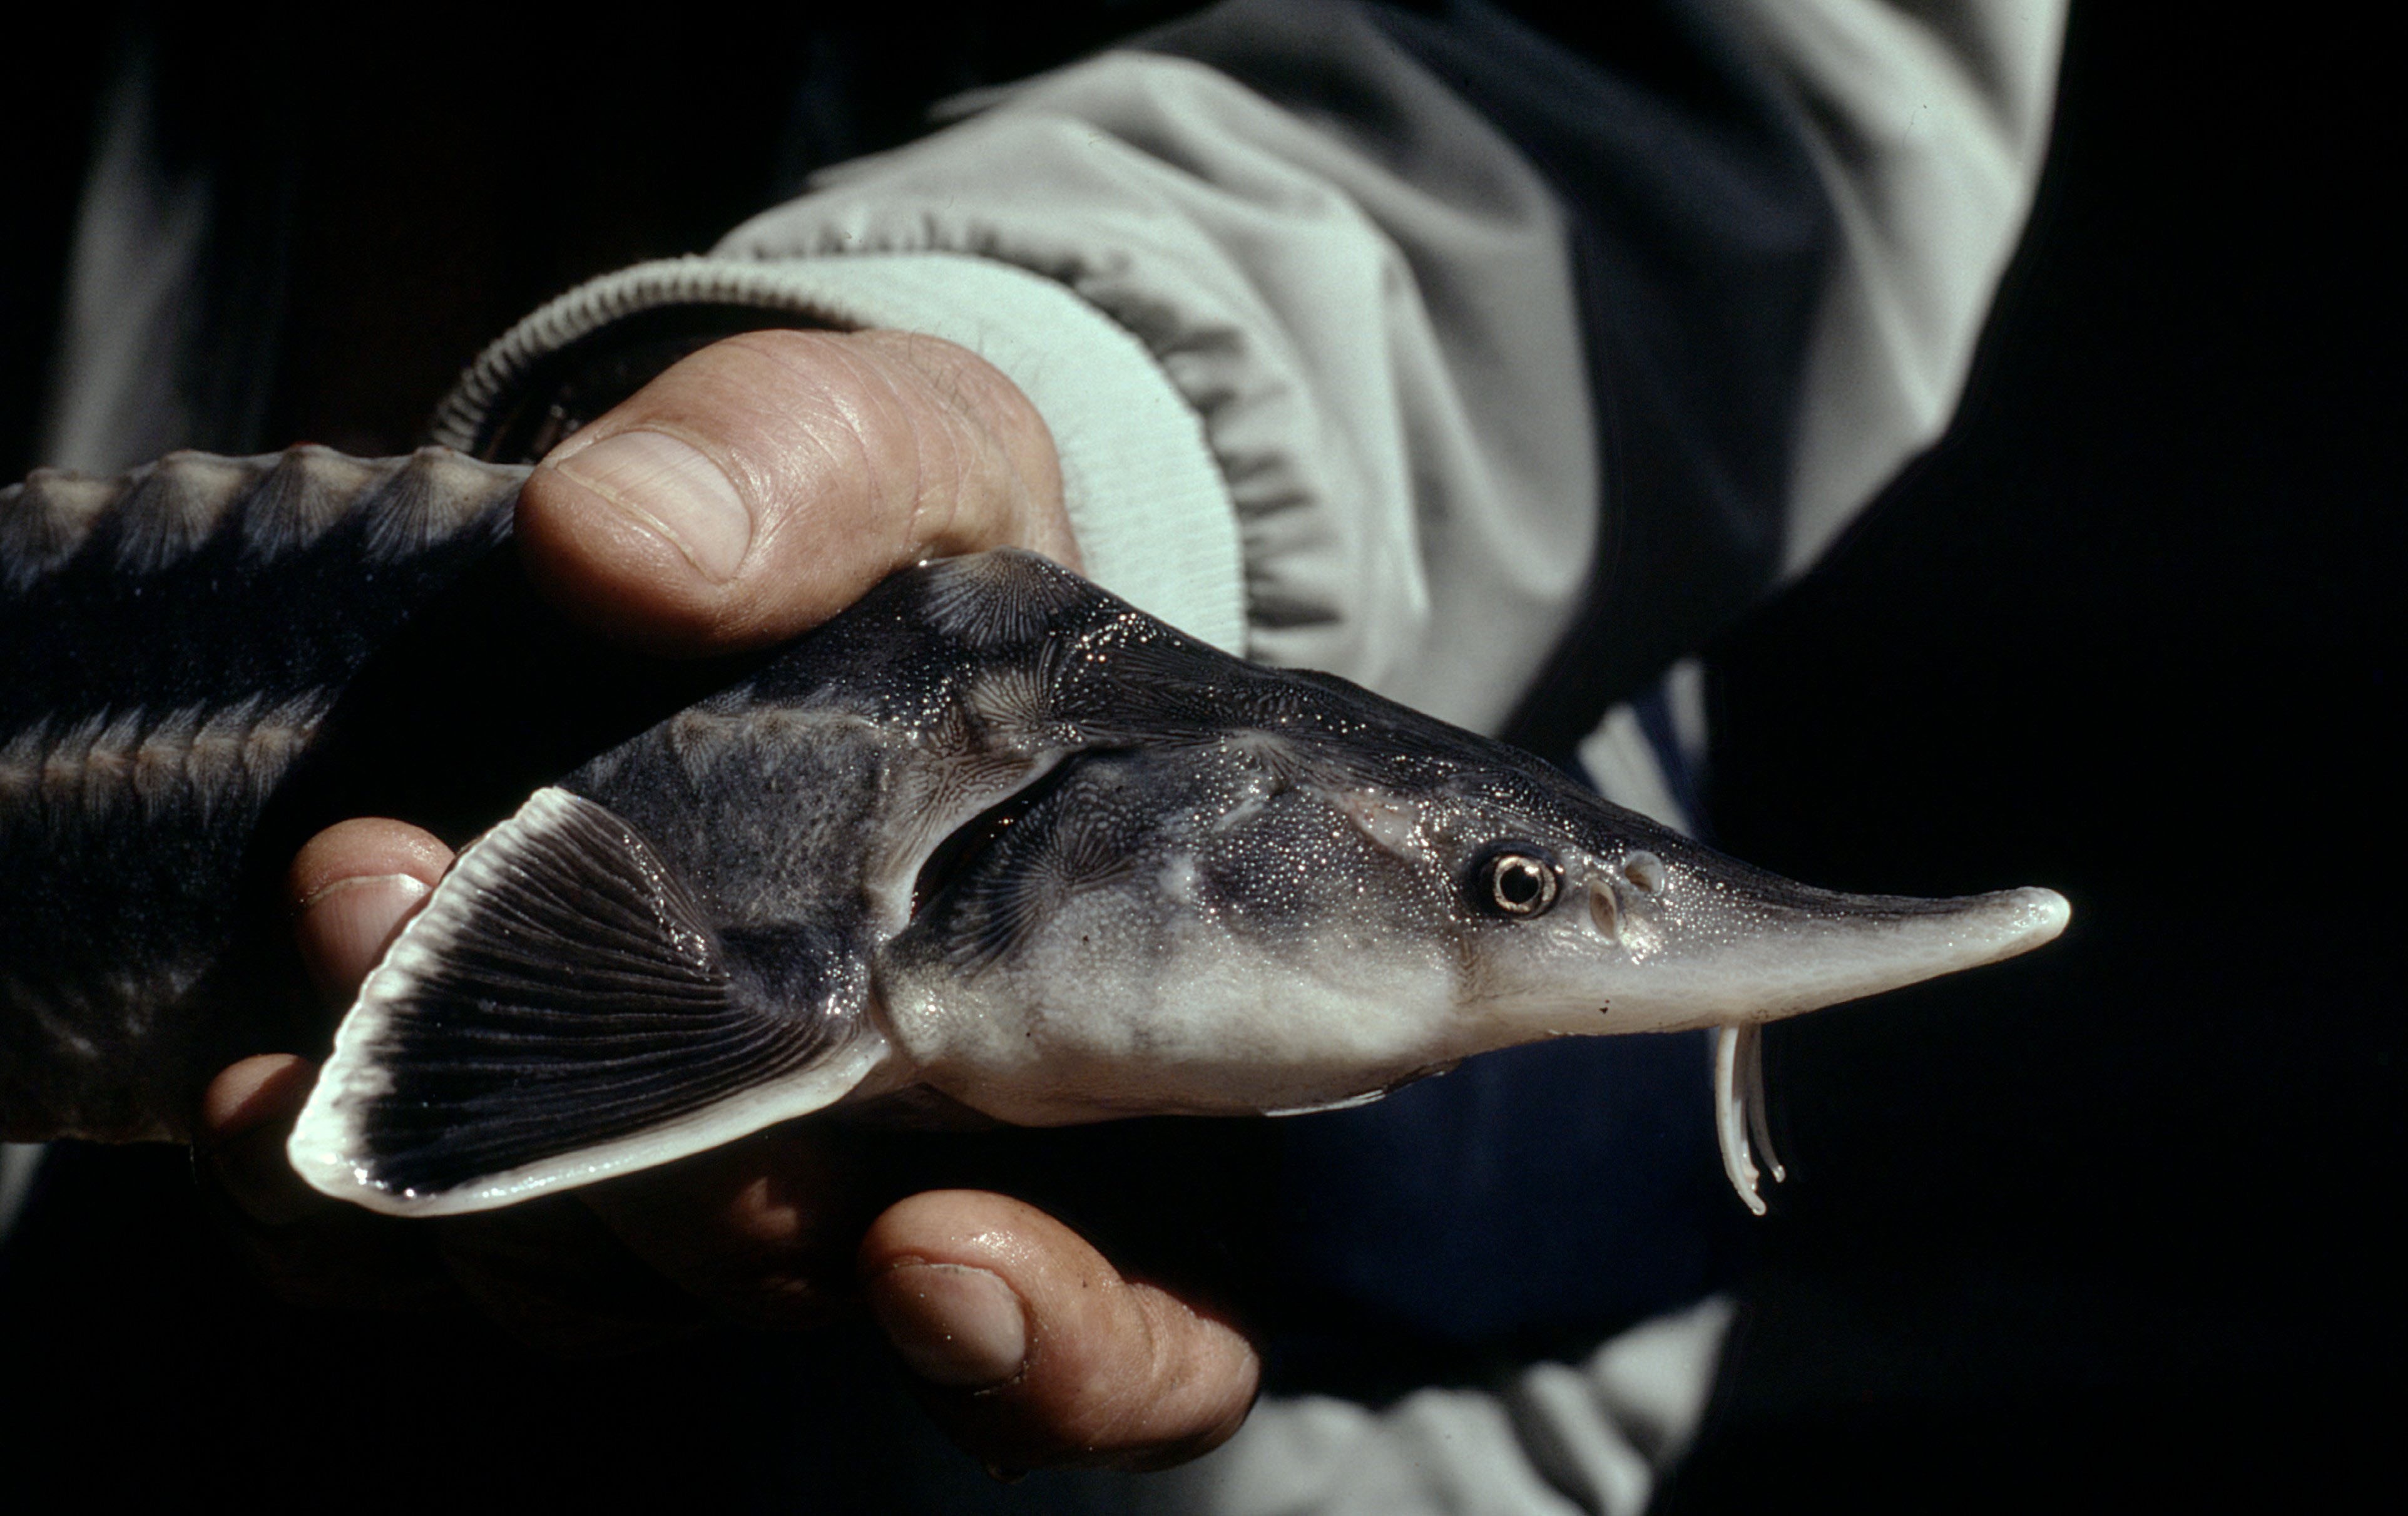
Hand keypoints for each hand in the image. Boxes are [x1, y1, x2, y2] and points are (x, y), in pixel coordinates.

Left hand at [197, 330, 1257, 1471]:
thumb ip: (811, 477)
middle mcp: (905, 1154)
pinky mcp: (528, 1144)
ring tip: (358, 907)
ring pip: (602, 1288)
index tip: (934, 1248)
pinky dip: (334, 1197)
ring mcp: (705, 1162)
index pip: (1153, 1326)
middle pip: (802, 1288)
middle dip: (664, 1177)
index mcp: (1090, 1052)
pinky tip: (260, 1066)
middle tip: (548, 967)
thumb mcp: (899, 448)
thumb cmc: (903, 527)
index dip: (1071, 1354)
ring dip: (474, 1155)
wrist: (752, 553)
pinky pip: (431, 1256)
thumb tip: (612, 544)